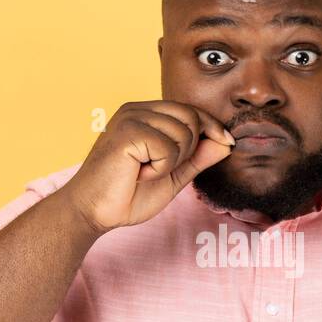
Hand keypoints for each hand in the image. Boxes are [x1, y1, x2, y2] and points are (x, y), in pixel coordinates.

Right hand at [60, 100, 234, 233]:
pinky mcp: (127, 131)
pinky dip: (159, 168)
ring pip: (183, 133)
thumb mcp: (173, 175)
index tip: (228, 143)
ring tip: (145, 172)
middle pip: (191, 117)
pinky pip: (167, 147)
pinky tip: (137, 173)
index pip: (191, 110)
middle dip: (189, 150)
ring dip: (171, 162)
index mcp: (146, 114)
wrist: (93, 212)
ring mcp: (130, 117)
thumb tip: (227, 141)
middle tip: (160, 169)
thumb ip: (197, 158)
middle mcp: (137, 109)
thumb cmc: (127, 195)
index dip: (212, 126)